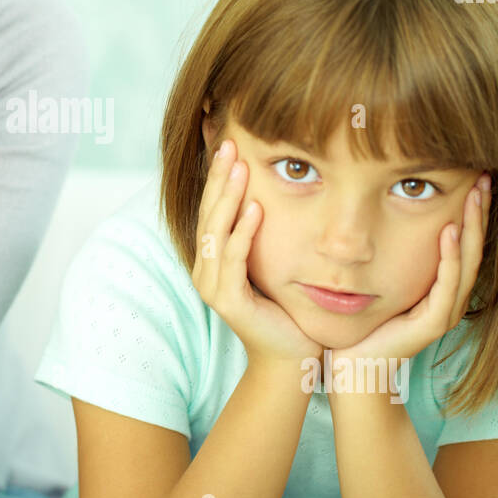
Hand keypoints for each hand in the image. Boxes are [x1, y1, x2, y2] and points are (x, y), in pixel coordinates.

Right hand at [193, 139, 325, 366]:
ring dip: (229, 197)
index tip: (229, 142)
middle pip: (208, 213)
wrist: (292, 355)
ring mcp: (213, 286)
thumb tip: (271, 189)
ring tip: (241, 168)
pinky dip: (244, 232)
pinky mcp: (229, 301)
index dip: (218, 175)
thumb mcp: (271, 260)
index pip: (211, 207)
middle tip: (229, 144)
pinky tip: (256, 209)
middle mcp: (205, 269)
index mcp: (212, 257)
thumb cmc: (285, 307)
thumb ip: (261, 230)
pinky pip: (234, 259)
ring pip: (216, 231)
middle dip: (219, 177)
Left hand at [331, 172, 492, 370]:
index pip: (463, 242)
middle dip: (479, 211)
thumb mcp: (378, 280)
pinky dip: (450, 257)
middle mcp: (448, 297)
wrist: (352, 367)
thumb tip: (379, 214)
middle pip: (472, 247)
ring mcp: (443, 311)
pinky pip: (447, 284)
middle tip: (485, 176)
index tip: (473, 177)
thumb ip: (388, 253)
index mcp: (439, 286)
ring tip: (474, 195)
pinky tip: (449, 231)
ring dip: (472, 227)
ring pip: (466, 261)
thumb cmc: (361, 324)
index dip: (471, 211)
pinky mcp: (433, 324)